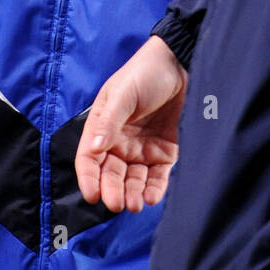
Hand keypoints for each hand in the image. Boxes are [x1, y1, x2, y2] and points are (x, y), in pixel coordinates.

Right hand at [76, 36, 186, 212]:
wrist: (181, 64)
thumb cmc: (145, 73)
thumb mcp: (122, 94)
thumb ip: (108, 122)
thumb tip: (95, 149)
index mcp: (102, 128)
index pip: (89, 158)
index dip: (88, 178)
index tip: (92, 195)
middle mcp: (119, 143)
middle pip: (110, 174)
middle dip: (112, 190)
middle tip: (117, 204)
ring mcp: (141, 150)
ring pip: (132, 180)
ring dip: (132, 193)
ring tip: (135, 204)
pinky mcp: (164, 153)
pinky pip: (156, 177)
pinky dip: (153, 189)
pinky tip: (151, 197)